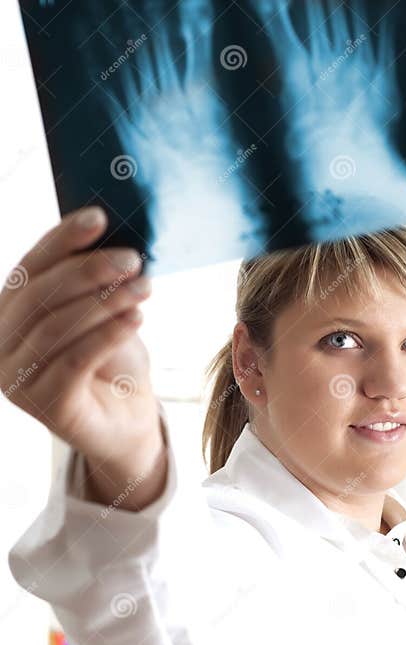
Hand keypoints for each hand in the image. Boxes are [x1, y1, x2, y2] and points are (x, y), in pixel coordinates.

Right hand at [0, 206, 160, 468]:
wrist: (127, 419)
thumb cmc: (111, 359)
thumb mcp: (100, 312)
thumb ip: (90, 281)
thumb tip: (104, 230)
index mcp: (7, 313)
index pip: (28, 268)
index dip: (61, 239)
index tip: (98, 217)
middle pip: (40, 296)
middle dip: (88, 271)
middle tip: (132, 259)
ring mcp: (16, 380)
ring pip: (57, 328)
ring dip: (105, 302)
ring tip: (144, 287)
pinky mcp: (44, 406)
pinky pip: (74, 361)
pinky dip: (107, 335)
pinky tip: (136, 317)